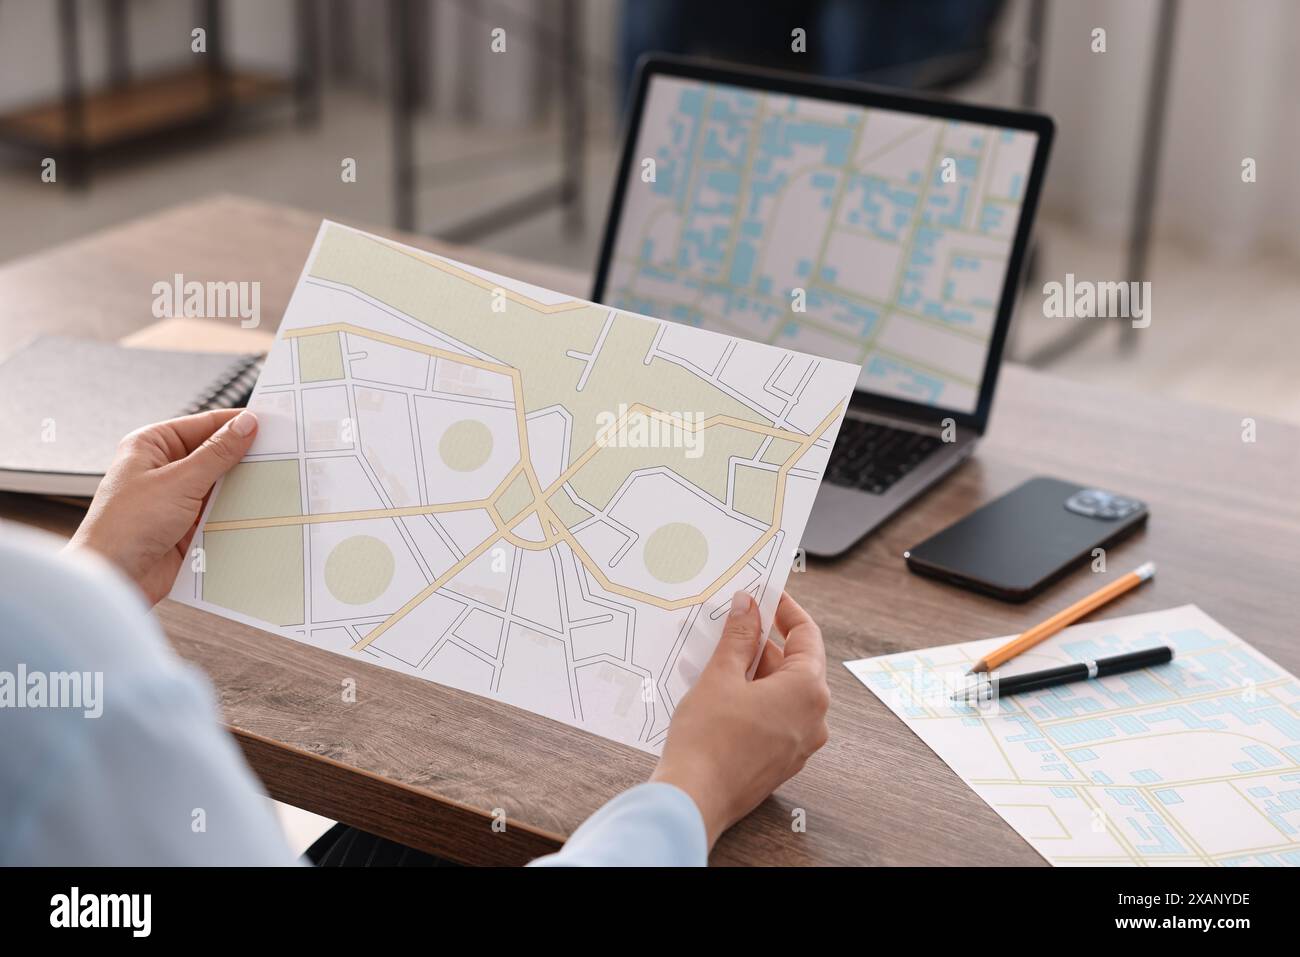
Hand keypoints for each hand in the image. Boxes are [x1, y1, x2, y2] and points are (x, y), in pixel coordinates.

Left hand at [67, 409, 258, 604]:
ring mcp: (176, 498)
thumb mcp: (179, 481)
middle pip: (215, 454)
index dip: (237, 423)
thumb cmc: (127, 525)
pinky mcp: (187, 525)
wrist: (115, 579)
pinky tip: (259, 510)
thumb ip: (217, 453)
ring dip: (242, 487)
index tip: (272, 424)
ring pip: (220, 485)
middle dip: (244, 457)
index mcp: (152, 445)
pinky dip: (237, 512)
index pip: (204, 424)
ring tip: (274, 482)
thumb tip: (246, 424)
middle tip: (281, 455)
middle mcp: (163, 468)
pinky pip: (220, 511)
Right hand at [650, 590, 829, 848]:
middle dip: (763, 642)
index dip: (784, 610)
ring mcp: (800, 743)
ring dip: (755, 671)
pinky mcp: (782, 760)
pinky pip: (775, 717)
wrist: (694, 799)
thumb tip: (747, 606)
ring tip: (719, 657)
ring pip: (783, 692)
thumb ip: (739, 636)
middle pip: (796, 664)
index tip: (764, 596)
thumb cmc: (707, 740)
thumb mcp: (721, 676)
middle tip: (732, 624)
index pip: (806, 634)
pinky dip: (755, 698)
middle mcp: (814, 718)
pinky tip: (723, 691)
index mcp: (808, 691)